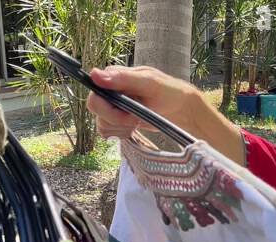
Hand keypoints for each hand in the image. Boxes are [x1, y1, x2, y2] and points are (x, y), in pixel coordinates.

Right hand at [86, 66, 201, 140]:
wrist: (181, 110)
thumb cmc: (169, 92)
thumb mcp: (148, 83)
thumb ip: (122, 79)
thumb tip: (94, 74)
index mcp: (114, 77)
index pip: (95, 95)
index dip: (108, 110)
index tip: (127, 114)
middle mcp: (110, 91)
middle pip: (96, 110)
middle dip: (115, 120)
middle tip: (134, 120)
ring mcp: (113, 106)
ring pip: (102, 124)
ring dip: (120, 128)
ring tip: (137, 122)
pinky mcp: (118, 120)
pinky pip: (108, 132)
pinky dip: (121, 133)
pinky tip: (134, 128)